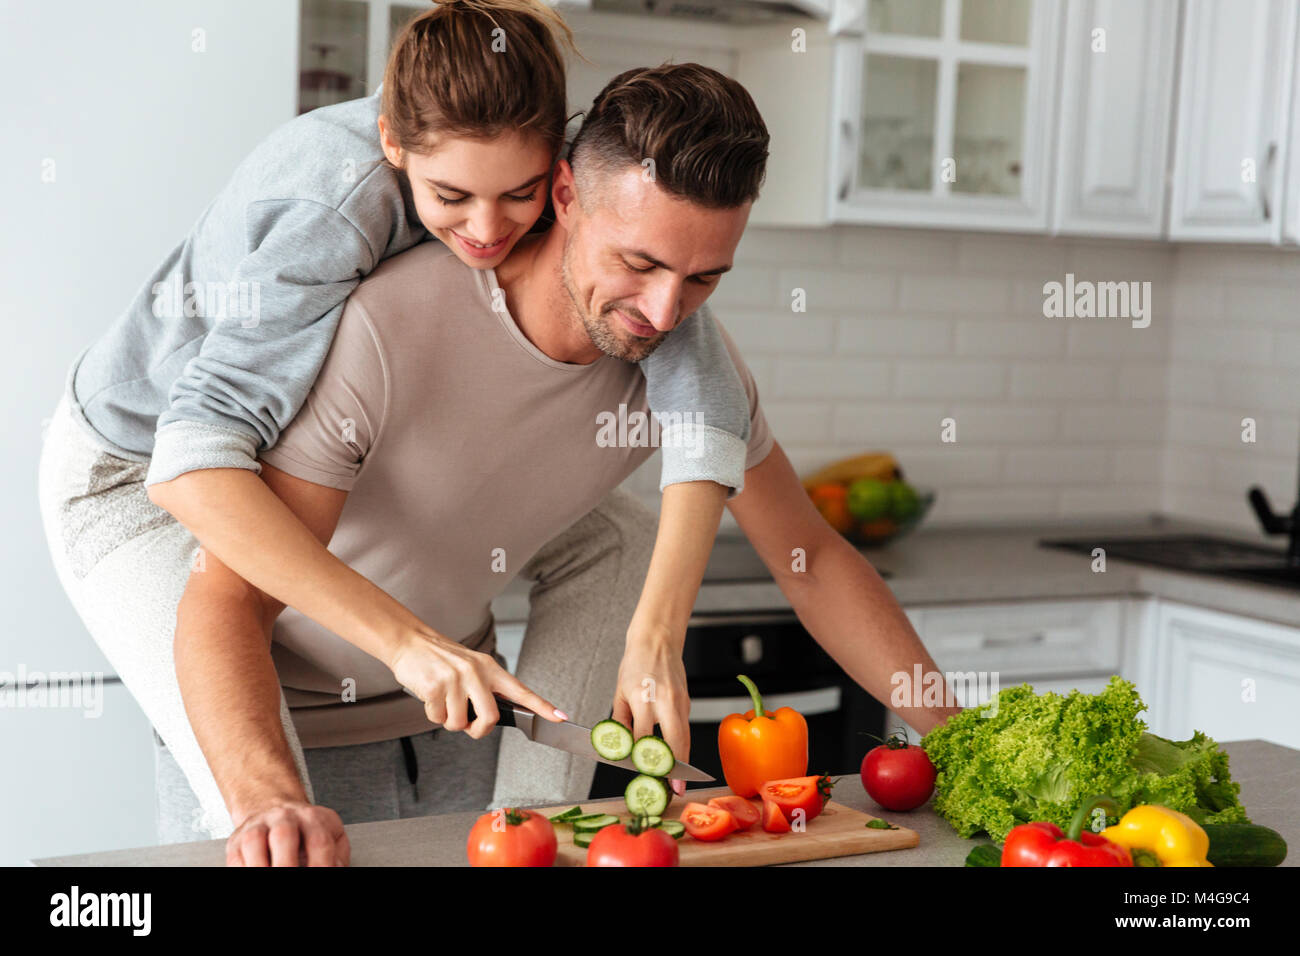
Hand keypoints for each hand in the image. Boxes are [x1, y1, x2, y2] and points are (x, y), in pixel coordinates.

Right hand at [226, 799, 349, 866]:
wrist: (273, 808)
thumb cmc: (306, 830)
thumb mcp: (330, 835)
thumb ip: (337, 855)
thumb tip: (336, 869)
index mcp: (312, 818)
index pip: (319, 841)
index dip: (321, 865)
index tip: (320, 875)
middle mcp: (284, 818)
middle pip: (283, 836)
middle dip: (287, 864)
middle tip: (291, 876)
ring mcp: (257, 827)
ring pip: (253, 842)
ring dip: (260, 866)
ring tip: (270, 878)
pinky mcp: (236, 841)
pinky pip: (236, 857)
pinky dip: (243, 868)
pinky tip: (253, 873)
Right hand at [388, 629, 566, 736]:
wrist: (411, 642)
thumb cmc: (441, 659)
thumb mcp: (471, 666)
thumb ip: (486, 688)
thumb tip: (491, 719)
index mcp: (490, 668)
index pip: (522, 691)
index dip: (542, 706)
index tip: (560, 717)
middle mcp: (476, 672)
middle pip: (490, 718)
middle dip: (478, 730)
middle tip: (468, 725)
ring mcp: (456, 679)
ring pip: (459, 723)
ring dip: (449, 721)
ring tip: (443, 701)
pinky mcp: (435, 686)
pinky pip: (438, 718)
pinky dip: (433, 714)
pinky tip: (430, 697)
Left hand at [612, 622, 690, 795]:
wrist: (658, 641)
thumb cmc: (635, 663)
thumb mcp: (620, 692)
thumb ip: (620, 721)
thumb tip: (620, 747)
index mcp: (643, 698)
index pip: (643, 737)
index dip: (641, 759)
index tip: (641, 775)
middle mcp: (665, 701)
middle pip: (674, 741)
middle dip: (674, 768)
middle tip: (675, 790)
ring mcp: (680, 702)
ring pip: (684, 738)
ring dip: (683, 762)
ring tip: (680, 783)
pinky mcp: (687, 703)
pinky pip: (686, 730)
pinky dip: (684, 747)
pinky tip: (679, 761)